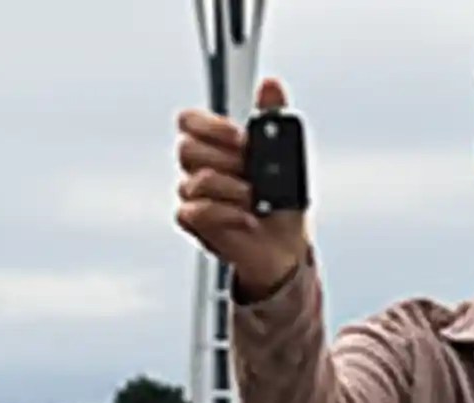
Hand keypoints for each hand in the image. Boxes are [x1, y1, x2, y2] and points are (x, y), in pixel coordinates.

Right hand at [175, 78, 309, 298]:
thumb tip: (270, 85)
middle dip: (227, 160)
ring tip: (256, 200)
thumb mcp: (285, 157)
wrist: (286, 246)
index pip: (189, 121)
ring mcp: (195, 196)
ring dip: (234, 189)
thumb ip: (273, 118)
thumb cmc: (281, 204)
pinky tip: (246, 217)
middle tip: (252, 172)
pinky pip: (196, 211)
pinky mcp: (196, 223)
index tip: (240, 138)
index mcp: (217, 146)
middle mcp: (200, 168)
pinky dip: (226, 213)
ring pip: (196, 181)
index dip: (211, 126)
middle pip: (187, 149)